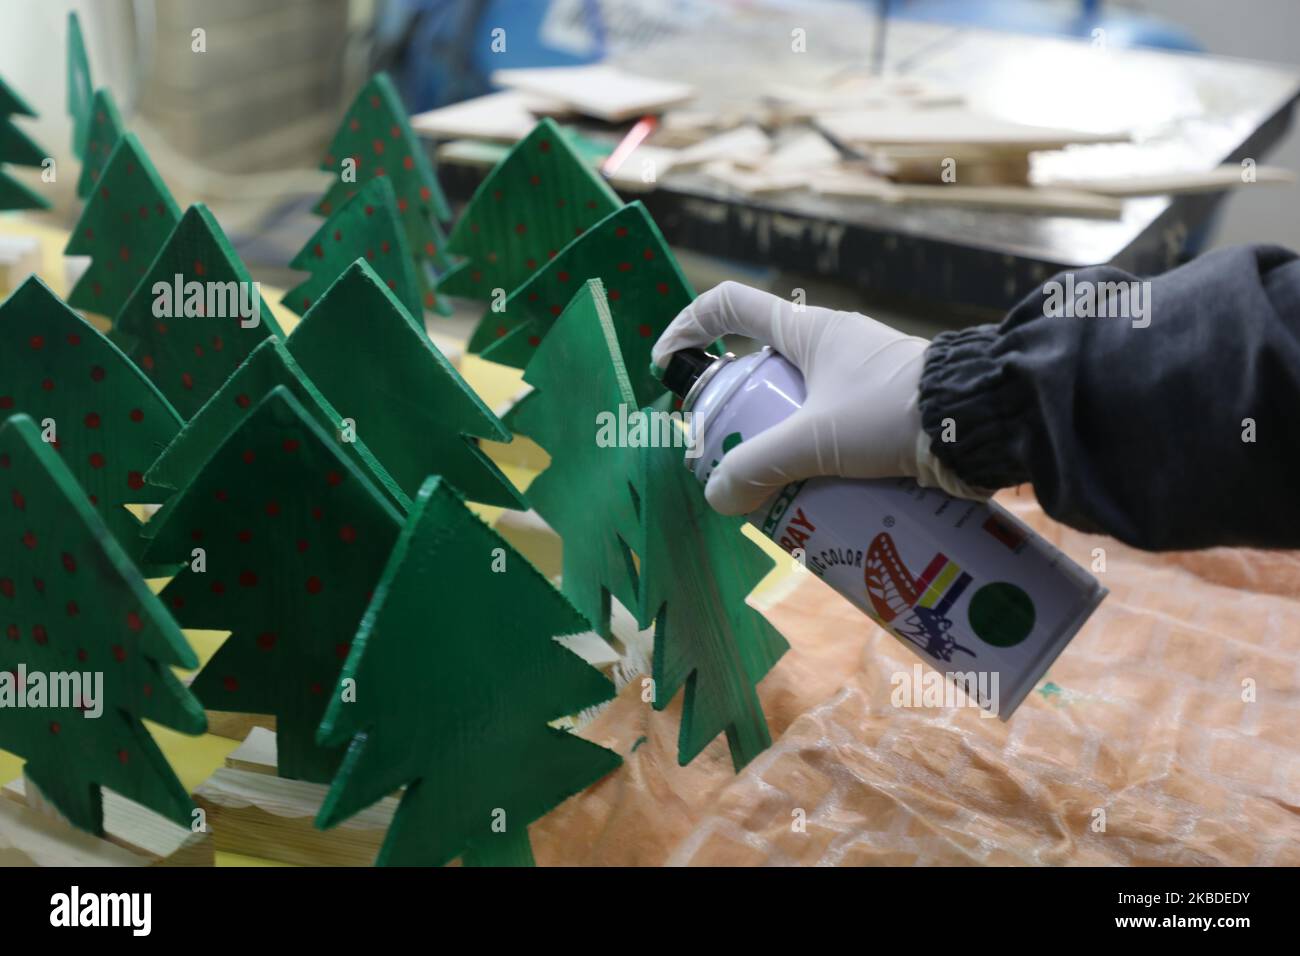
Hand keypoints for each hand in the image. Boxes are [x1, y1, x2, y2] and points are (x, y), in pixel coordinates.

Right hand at [653, 281, 984, 514]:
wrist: (982, 422)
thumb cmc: (895, 411)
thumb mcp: (815, 440)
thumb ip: (757, 467)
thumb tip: (716, 495)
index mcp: (806, 330)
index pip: (728, 307)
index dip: (687, 330)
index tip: (667, 367)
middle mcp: (830, 345)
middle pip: (759, 372)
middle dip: (737, 417)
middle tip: (727, 460)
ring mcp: (859, 378)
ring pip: (798, 409)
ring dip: (779, 447)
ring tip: (773, 492)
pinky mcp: (885, 410)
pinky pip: (834, 432)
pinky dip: (817, 462)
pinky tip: (817, 499)